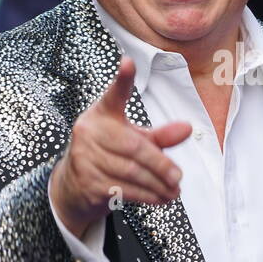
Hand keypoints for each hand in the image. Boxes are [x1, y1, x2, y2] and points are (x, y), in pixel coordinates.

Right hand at [50, 57, 191, 237]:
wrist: (74, 187)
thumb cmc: (110, 155)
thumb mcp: (134, 140)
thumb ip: (160, 135)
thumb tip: (188, 128)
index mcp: (103, 113)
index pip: (115, 94)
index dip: (123, 79)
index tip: (129, 62)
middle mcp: (90, 131)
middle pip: (134, 147)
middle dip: (160, 164)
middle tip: (178, 176)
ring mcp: (85, 157)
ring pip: (131, 172)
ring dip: (157, 185)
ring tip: (173, 191)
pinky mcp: (87, 182)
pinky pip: (123, 189)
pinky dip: (146, 196)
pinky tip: (159, 199)